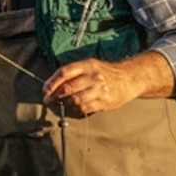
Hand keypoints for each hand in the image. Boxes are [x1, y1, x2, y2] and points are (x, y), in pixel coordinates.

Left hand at [42, 51, 174, 116]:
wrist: (129, 79)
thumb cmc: (105, 73)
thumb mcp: (90, 66)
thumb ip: (73, 73)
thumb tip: (52, 85)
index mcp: (87, 65)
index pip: (65, 72)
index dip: (52, 82)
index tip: (45, 89)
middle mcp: (93, 76)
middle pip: (68, 88)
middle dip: (54, 96)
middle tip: (48, 100)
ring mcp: (99, 90)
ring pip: (75, 100)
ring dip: (63, 104)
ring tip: (59, 105)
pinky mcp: (104, 102)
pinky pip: (84, 108)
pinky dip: (75, 110)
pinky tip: (72, 108)